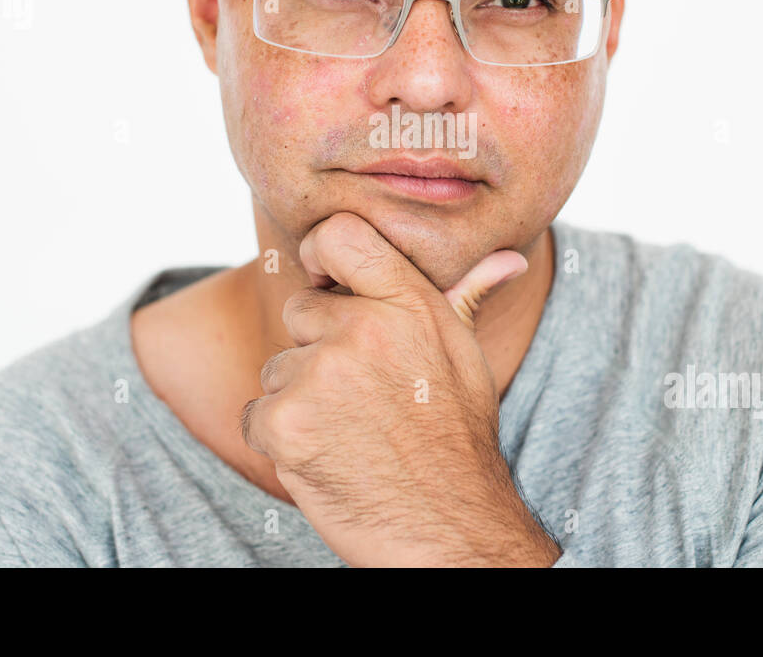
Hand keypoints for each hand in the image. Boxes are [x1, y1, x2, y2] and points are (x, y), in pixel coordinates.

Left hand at [240, 212, 560, 566]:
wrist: (448, 528)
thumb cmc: (455, 438)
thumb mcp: (465, 356)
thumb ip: (467, 296)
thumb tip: (508, 257)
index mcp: (410, 304)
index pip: (340, 235)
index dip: (322, 253)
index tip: (327, 283)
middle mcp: (365, 328)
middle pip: (300, 309)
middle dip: (317, 348)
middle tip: (361, 395)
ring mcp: (322, 375)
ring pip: (277, 368)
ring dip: (299, 399)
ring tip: (350, 431)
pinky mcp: (286, 422)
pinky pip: (254, 414)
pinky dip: (278, 440)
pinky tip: (324, 455)